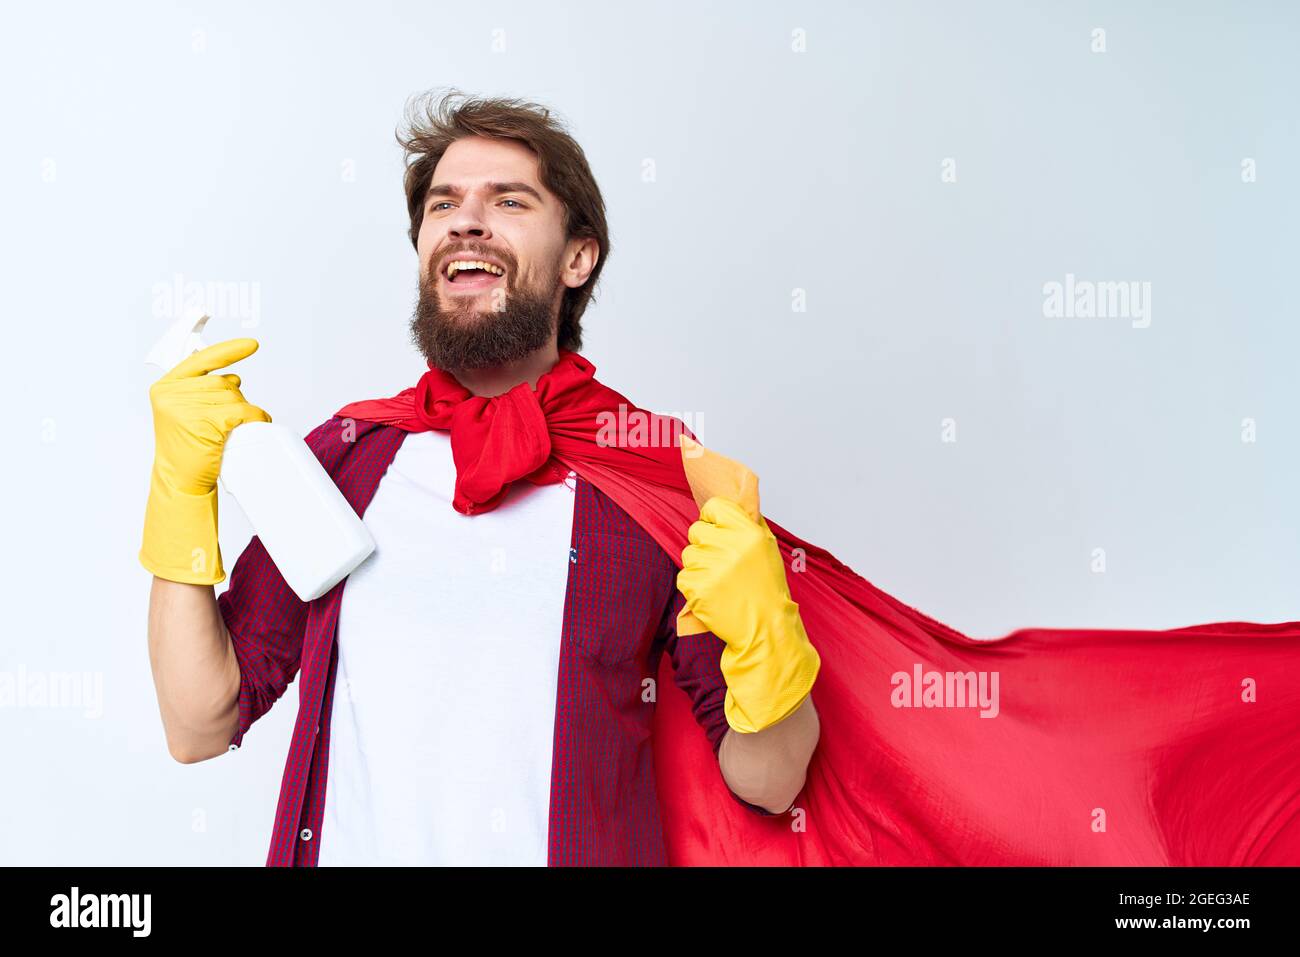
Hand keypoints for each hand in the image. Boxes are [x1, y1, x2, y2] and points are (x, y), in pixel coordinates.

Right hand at [139, 338, 270, 584]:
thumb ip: (200, 392)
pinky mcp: (204, 421)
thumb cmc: (188, 448)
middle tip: (227, 422)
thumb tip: (234, 377)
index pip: (201, 360)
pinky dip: (253, 417)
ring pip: (234, 396)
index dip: (228, 351)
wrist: (180, 481)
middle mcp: (170, 393)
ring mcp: (184, 407)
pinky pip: (241, 411)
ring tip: (232, 429)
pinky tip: (252, 425)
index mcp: (165, 387)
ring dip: (245, 411)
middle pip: (222, 382)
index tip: (252, 344)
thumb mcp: (184, 413)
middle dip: (235, 399)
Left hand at [677, 495, 820, 733]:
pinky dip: (695, 586)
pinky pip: (684, 576)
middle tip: (723, 565)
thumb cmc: (766, 589)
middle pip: (697, 531)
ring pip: (688, 554)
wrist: (765, 630)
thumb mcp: (766, 549)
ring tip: (721, 583)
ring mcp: (711, 567)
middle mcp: (730, 546)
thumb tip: (739, 491)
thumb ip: (749, 521)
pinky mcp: (696, 588)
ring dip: (699, 567)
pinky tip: (714, 595)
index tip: (720, 533)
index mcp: (748, 532)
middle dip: (705, 545)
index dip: (714, 521)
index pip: (714, 508)